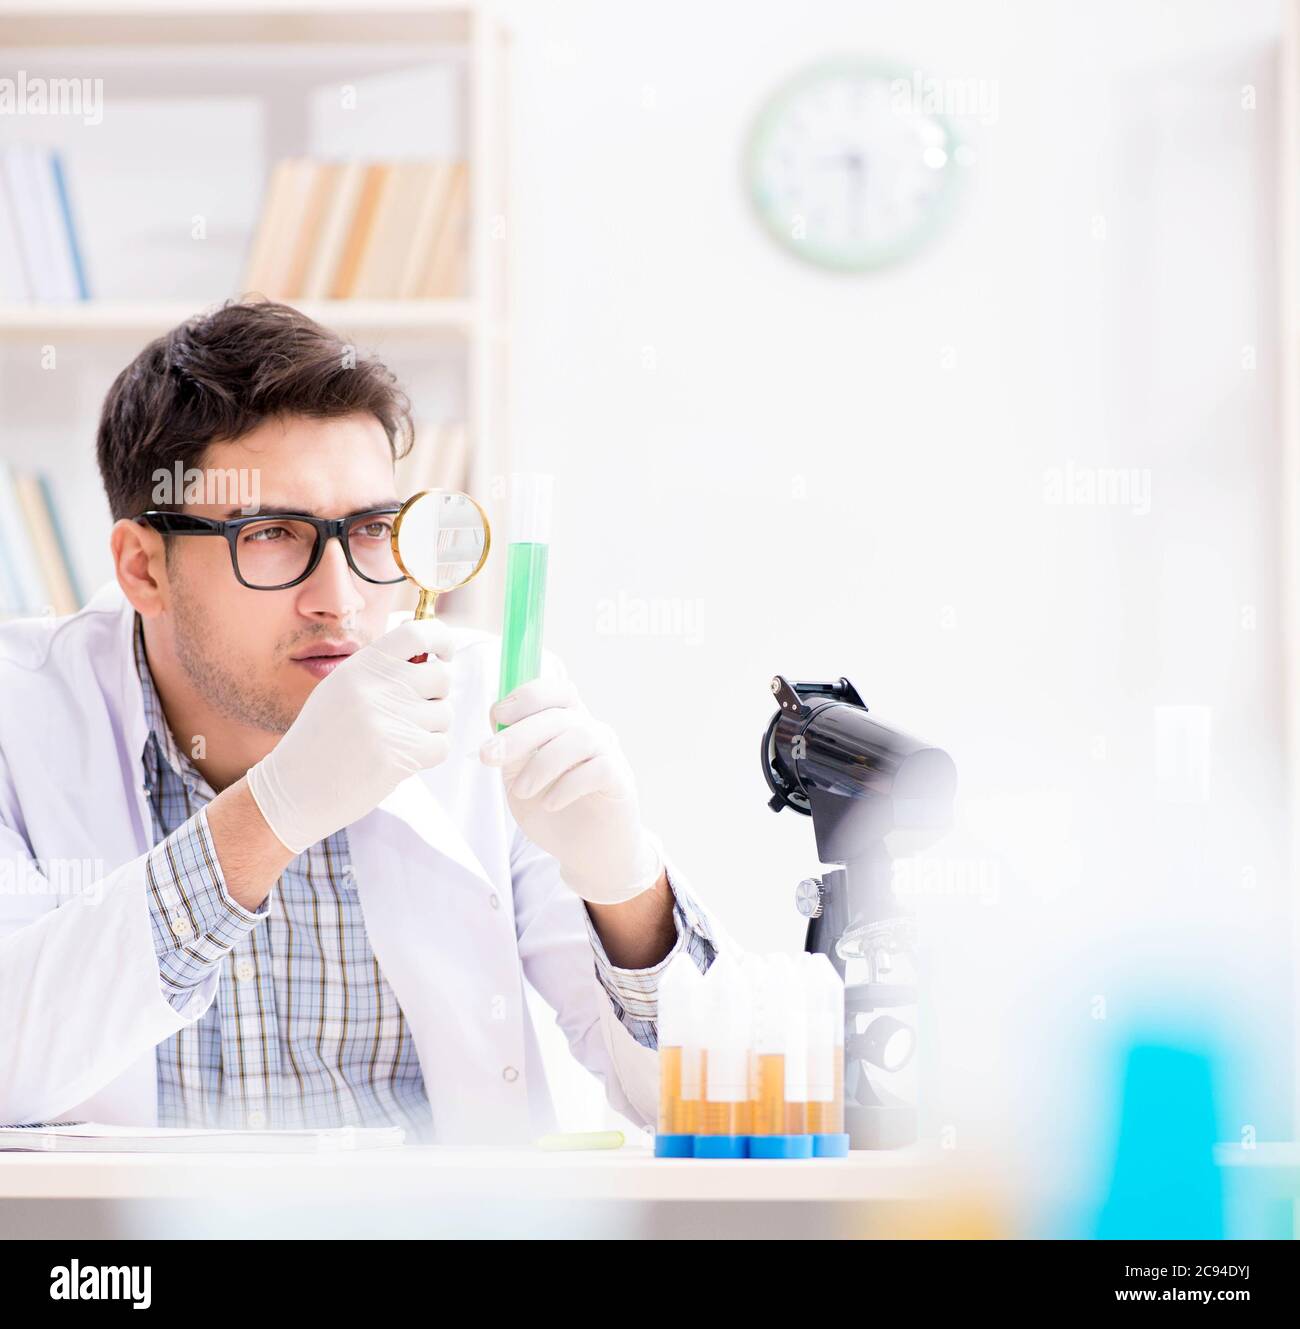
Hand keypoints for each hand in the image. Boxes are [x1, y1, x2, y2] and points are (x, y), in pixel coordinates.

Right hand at [246, 619, 454, 853]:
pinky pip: (442, 745)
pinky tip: (401, 758)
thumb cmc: (322, 740)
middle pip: (442, 677)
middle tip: (414, 713)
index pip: (417, 633)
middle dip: (437, 696)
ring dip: (431, 729)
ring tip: (396, 740)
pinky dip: (429, 754)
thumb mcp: (341, 689)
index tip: (446, 654)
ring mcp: (389, 719)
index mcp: (361, 666)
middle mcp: (376, 686)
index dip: (442, 639)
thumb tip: (430, 655)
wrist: (294, 788)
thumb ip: (381, 670)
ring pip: (445, 714)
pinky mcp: (400, 753)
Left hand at [479, 677, 661, 904]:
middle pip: (559, 713)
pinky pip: (598, 769)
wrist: (586, 852)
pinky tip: (550, 803)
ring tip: (521, 790)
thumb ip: (511, 747)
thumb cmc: (552, 805)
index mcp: (566, 722)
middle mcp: (591, 730)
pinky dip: (567, 785)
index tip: (497, 716)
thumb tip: (497, 716)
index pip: (555, 690)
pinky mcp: (621, 780)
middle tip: (489, 756)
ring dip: (541, 763)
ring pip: (579, 737)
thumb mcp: (519, 774)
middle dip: (519, 733)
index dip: (527, 695)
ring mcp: (609, 753)